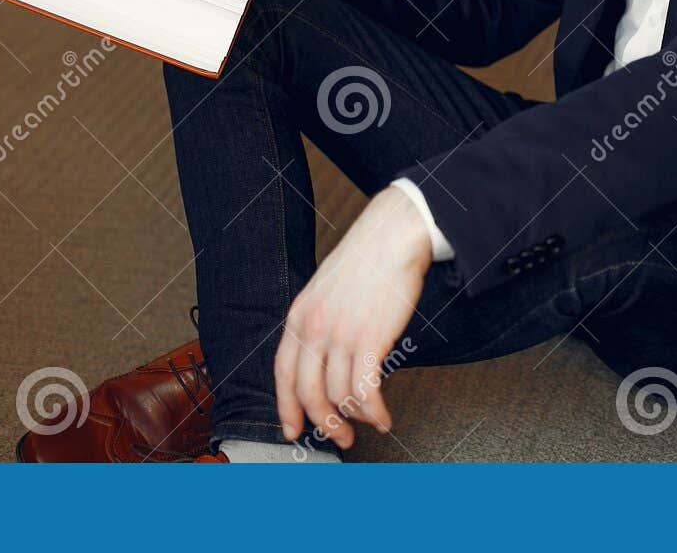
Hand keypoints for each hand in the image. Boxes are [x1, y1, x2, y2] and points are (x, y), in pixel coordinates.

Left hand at [274, 185, 432, 448]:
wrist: (393, 236)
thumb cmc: (367, 259)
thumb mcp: (325, 289)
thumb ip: (319, 323)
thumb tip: (325, 360)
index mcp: (299, 316)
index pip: (283, 374)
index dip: (287, 407)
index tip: (293, 429)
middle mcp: (314, 328)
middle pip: (308, 393)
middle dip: (324, 424)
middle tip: (340, 439)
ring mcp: (340, 335)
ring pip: (339, 396)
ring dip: (356, 418)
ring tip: (371, 422)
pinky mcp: (369, 340)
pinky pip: (366, 391)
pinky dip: (375, 412)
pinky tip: (384, 418)